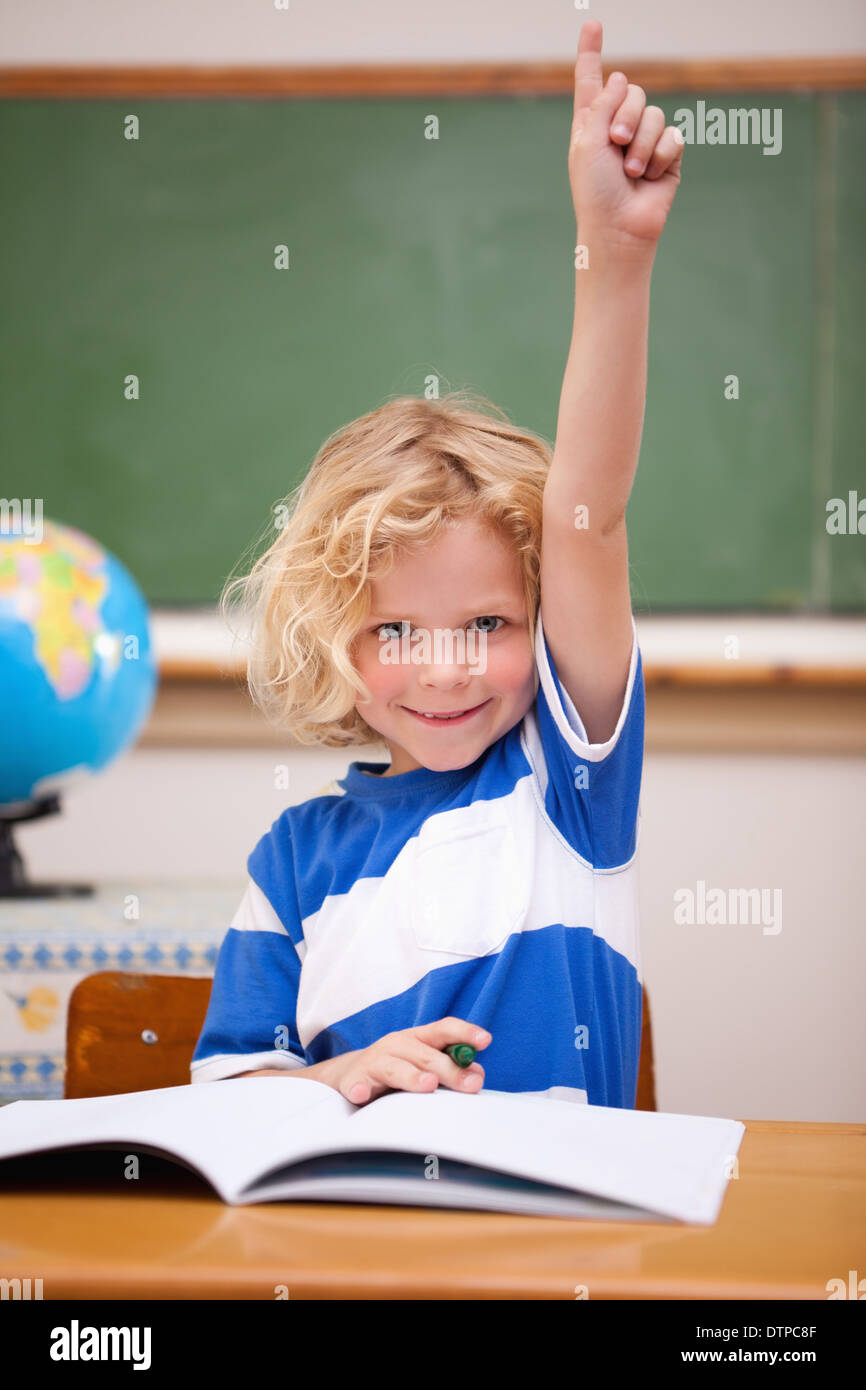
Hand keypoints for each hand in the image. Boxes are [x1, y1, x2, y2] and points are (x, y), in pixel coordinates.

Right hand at [324, 1018, 490, 1105]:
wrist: (349, 1074)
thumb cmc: (399, 1068)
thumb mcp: (425, 1063)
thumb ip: (453, 1067)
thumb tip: (477, 1075)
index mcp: (418, 1039)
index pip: (444, 1029)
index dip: (465, 1033)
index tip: (486, 1040)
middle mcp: (397, 1045)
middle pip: (426, 1054)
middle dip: (450, 1069)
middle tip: (470, 1084)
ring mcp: (374, 1062)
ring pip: (395, 1068)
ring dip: (412, 1076)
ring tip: (429, 1085)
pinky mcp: (354, 1081)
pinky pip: (357, 1085)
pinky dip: (359, 1089)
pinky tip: (362, 1095)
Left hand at [569, 18, 683, 253]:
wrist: (619, 227)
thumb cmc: (596, 191)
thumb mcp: (588, 142)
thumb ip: (602, 104)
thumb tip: (622, 78)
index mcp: (591, 124)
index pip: (591, 81)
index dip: (591, 53)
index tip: (592, 24)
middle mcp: (617, 128)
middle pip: (633, 92)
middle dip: (627, 115)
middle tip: (616, 144)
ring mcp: (644, 142)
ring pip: (655, 115)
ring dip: (642, 144)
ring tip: (632, 171)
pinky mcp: (667, 158)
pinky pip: (674, 137)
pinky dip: (661, 156)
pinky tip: (651, 177)